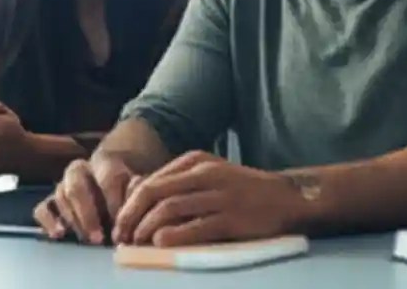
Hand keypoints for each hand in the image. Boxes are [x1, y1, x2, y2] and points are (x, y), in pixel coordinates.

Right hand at [34, 153, 137, 243]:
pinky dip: (48, 221)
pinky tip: (58, 235)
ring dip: (72, 220)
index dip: (113, 202)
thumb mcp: (133, 187)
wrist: (108, 184)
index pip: (108, 179)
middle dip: (87, 215)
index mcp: (104, 162)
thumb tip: (130, 209)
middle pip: (77, 187)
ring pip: (61, 197)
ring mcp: (62, 184)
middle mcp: (79, 170)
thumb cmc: (124, 189)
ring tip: (84, 239)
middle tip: (98, 238)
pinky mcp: (50, 201)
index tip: (120, 224)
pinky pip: (42, 208)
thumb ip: (134, 194)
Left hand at [113, 151, 302, 246]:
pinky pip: (196, 227)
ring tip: (137, 243)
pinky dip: (174, 235)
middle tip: (122, 237)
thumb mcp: (208, 175)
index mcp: (196, 161)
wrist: (285, 197)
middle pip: (155, 193)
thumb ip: (177, 182)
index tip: (121, 225)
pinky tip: (161, 243)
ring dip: (147, 228)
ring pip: (170, 209)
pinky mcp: (232, 218)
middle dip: (131, 216)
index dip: (129, 205)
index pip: (151, 181)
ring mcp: (220, 195)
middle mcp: (206, 174)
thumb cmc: (240, 189)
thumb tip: (136, 195)